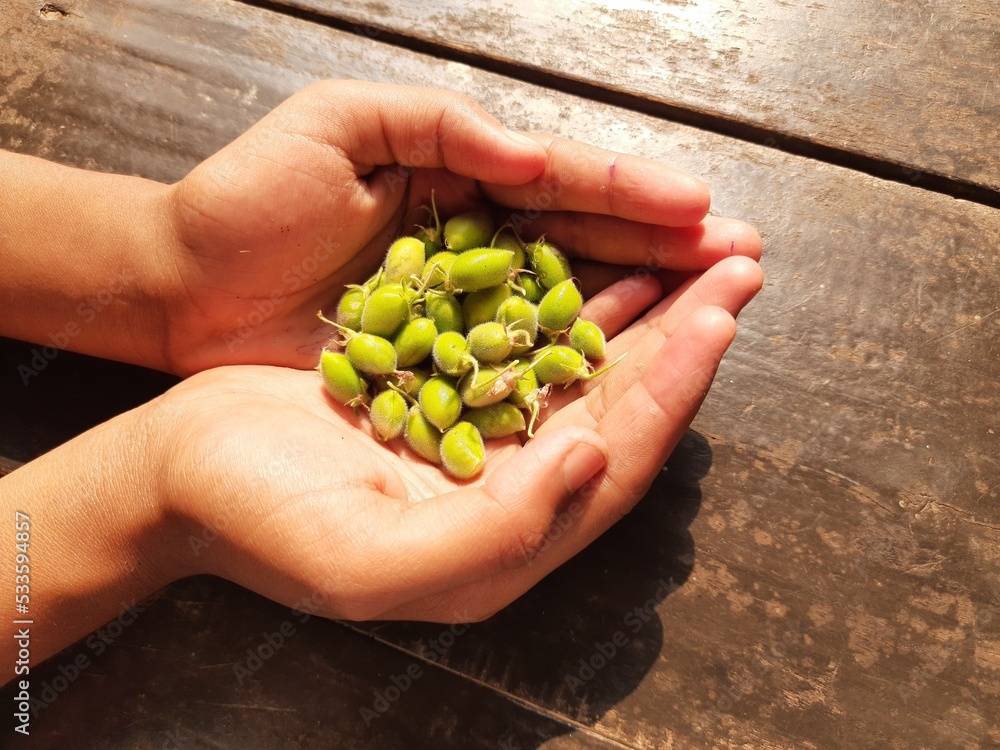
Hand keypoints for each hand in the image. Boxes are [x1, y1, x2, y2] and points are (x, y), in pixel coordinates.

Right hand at [151, 253, 760, 622]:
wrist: (178, 474)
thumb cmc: (256, 520)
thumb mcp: (368, 558)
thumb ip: (495, 534)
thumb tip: (593, 461)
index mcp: (504, 543)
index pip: (617, 460)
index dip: (674, 390)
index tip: (720, 319)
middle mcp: (510, 494)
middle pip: (621, 408)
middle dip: (684, 339)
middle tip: (737, 270)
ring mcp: (483, 440)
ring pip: (586, 370)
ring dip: (646, 313)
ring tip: (696, 257)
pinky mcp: (451, 396)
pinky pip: (534, 344)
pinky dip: (576, 303)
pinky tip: (607, 266)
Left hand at [164, 80, 759, 374]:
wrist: (180, 284)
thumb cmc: (246, 197)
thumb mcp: (337, 125)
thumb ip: (441, 126)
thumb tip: (531, 152)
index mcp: (462, 175)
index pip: (564, 183)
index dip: (632, 194)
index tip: (702, 209)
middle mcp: (477, 241)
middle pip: (586, 243)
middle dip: (667, 249)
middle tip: (745, 257)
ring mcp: (464, 308)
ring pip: (568, 302)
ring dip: (646, 304)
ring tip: (717, 301)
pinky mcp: (439, 365)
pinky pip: (518, 362)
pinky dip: (575, 359)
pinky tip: (633, 359)